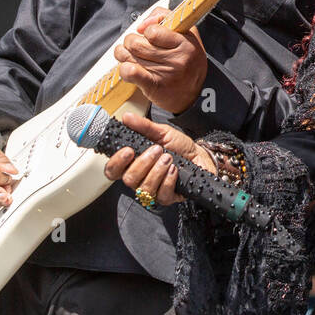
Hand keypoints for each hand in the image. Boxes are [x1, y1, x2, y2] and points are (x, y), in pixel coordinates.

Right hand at [101, 111, 216, 207]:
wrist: (201, 156)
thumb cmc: (179, 146)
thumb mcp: (162, 132)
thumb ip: (144, 126)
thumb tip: (127, 117)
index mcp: (133, 164)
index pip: (113, 170)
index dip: (116, 163)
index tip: (129, 150)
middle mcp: (140, 179)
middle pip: (128, 180)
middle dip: (143, 163)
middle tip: (158, 150)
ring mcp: (153, 190)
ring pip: (145, 188)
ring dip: (157, 170)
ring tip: (169, 158)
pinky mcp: (168, 198)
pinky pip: (162, 195)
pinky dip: (168, 180)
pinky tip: (175, 170)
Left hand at [114, 8, 206, 113]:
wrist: (194, 94)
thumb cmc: (186, 60)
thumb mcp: (185, 33)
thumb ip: (164, 17)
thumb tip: (142, 24)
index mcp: (186, 42)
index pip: (153, 30)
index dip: (146, 30)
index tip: (147, 35)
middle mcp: (178, 59)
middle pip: (137, 44)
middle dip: (130, 42)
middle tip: (134, 45)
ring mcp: (166, 74)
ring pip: (130, 56)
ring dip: (124, 54)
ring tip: (129, 55)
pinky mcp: (154, 87)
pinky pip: (130, 72)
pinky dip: (124, 69)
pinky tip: (127, 68)